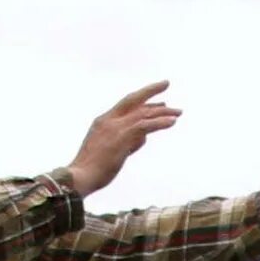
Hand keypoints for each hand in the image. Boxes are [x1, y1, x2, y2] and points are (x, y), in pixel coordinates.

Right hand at [67, 82, 179, 198]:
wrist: (81, 177)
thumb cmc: (93, 170)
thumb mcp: (110, 152)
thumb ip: (128, 142)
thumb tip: (144, 138)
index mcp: (103, 121)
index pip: (125, 104)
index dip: (141, 99)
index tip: (155, 98)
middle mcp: (109, 120)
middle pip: (133, 99)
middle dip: (150, 90)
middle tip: (166, 83)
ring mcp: (115, 128)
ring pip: (143, 113)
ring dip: (163, 112)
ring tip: (178, 112)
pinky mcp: (123, 137)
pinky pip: (146, 125)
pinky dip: (160, 122)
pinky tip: (172, 122)